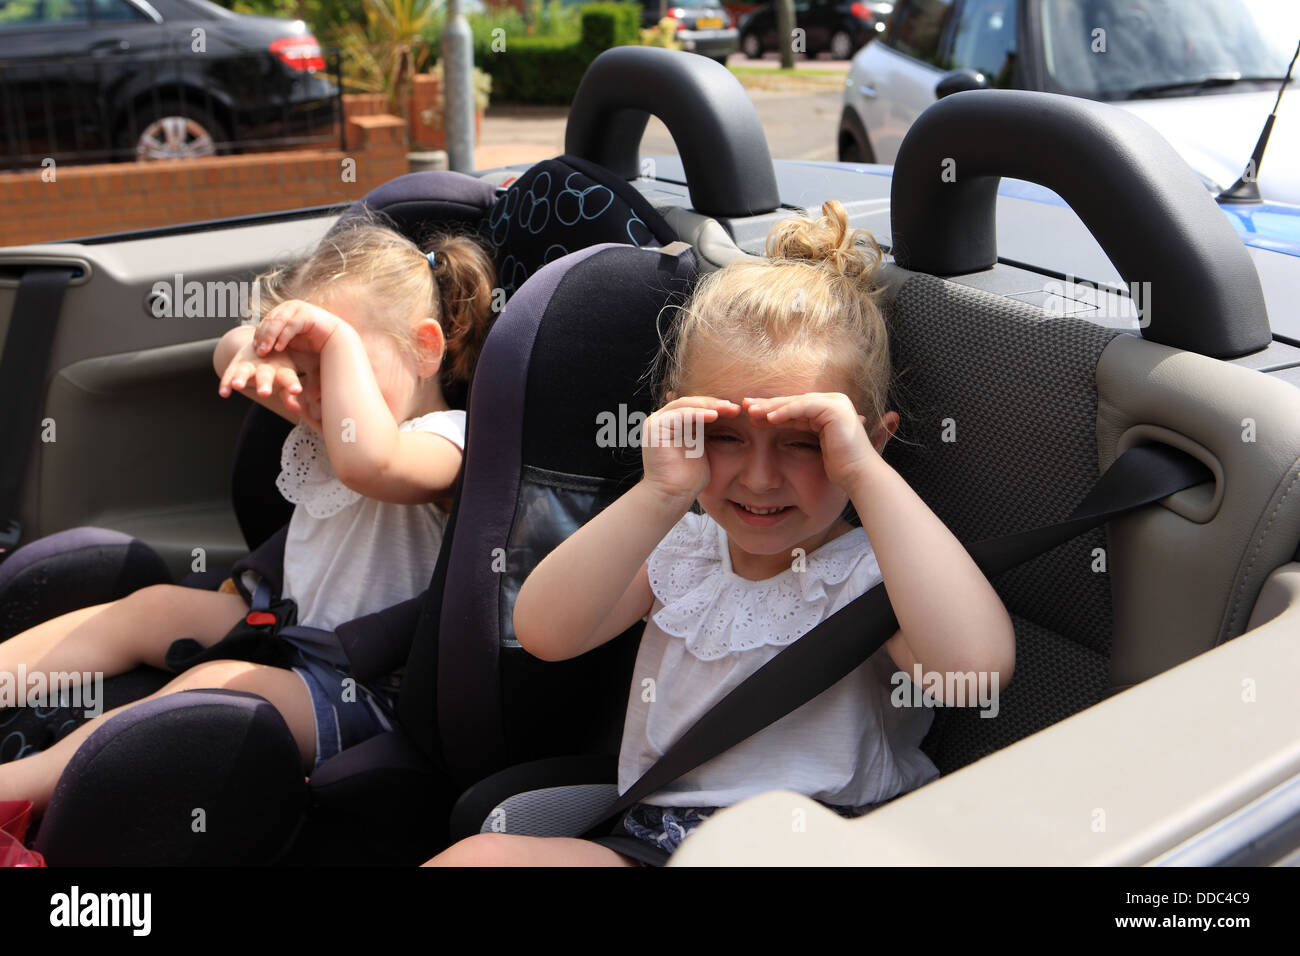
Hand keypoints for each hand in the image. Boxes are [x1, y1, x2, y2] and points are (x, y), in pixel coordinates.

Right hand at [218, 338, 304, 413]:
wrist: (260, 346)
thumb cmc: (278, 370)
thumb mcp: (285, 380)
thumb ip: (289, 396)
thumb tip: (297, 410)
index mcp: (282, 369)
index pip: (288, 377)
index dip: (291, 384)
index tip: (296, 390)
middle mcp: (266, 366)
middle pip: (265, 374)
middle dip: (264, 383)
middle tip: (264, 393)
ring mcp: (249, 365)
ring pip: (244, 371)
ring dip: (241, 378)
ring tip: (238, 386)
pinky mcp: (235, 365)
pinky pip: (229, 374)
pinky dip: (226, 383)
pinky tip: (224, 394)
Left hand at [253, 299, 343, 355]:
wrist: (337, 343)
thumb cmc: (314, 345)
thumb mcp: (291, 343)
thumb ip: (278, 341)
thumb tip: (260, 350)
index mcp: (283, 311)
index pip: (266, 322)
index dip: (259, 335)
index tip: (255, 349)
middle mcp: (289, 307)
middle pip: (269, 321)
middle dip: (262, 337)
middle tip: (258, 352)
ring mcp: (298, 309)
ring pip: (277, 322)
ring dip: (269, 337)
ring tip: (264, 352)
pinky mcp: (306, 314)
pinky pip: (290, 325)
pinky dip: (283, 337)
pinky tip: (278, 348)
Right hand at [640, 396, 739, 502]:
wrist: (673, 495)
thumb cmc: (688, 480)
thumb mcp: (701, 450)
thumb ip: (705, 434)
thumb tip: (724, 420)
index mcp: (673, 426)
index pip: (696, 408)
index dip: (716, 408)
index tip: (736, 411)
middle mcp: (663, 421)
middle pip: (691, 404)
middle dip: (714, 404)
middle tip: (735, 407)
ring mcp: (656, 423)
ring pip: (685, 405)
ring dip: (708, 405)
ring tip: (727, 408)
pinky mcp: (655, 427)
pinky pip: (679, 414)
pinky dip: (697, 413)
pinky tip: (713, 415)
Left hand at [743, 392, 879, 488]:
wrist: (858, 476)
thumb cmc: (838, 467)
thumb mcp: (812, 443)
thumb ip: (798, 429)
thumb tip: (772, 421)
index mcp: (829, 408)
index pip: (795, 406)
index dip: (772, 409)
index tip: (751, 415)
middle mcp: (834, 401)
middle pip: (794, 401)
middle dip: (768, 404)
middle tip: (745, 405)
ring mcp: (836, 403)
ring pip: (796, 402)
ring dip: (772, 406)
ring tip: (751, 412)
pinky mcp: (835, 409)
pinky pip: (804, 407)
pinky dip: (786, 411)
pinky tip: (769, 418)